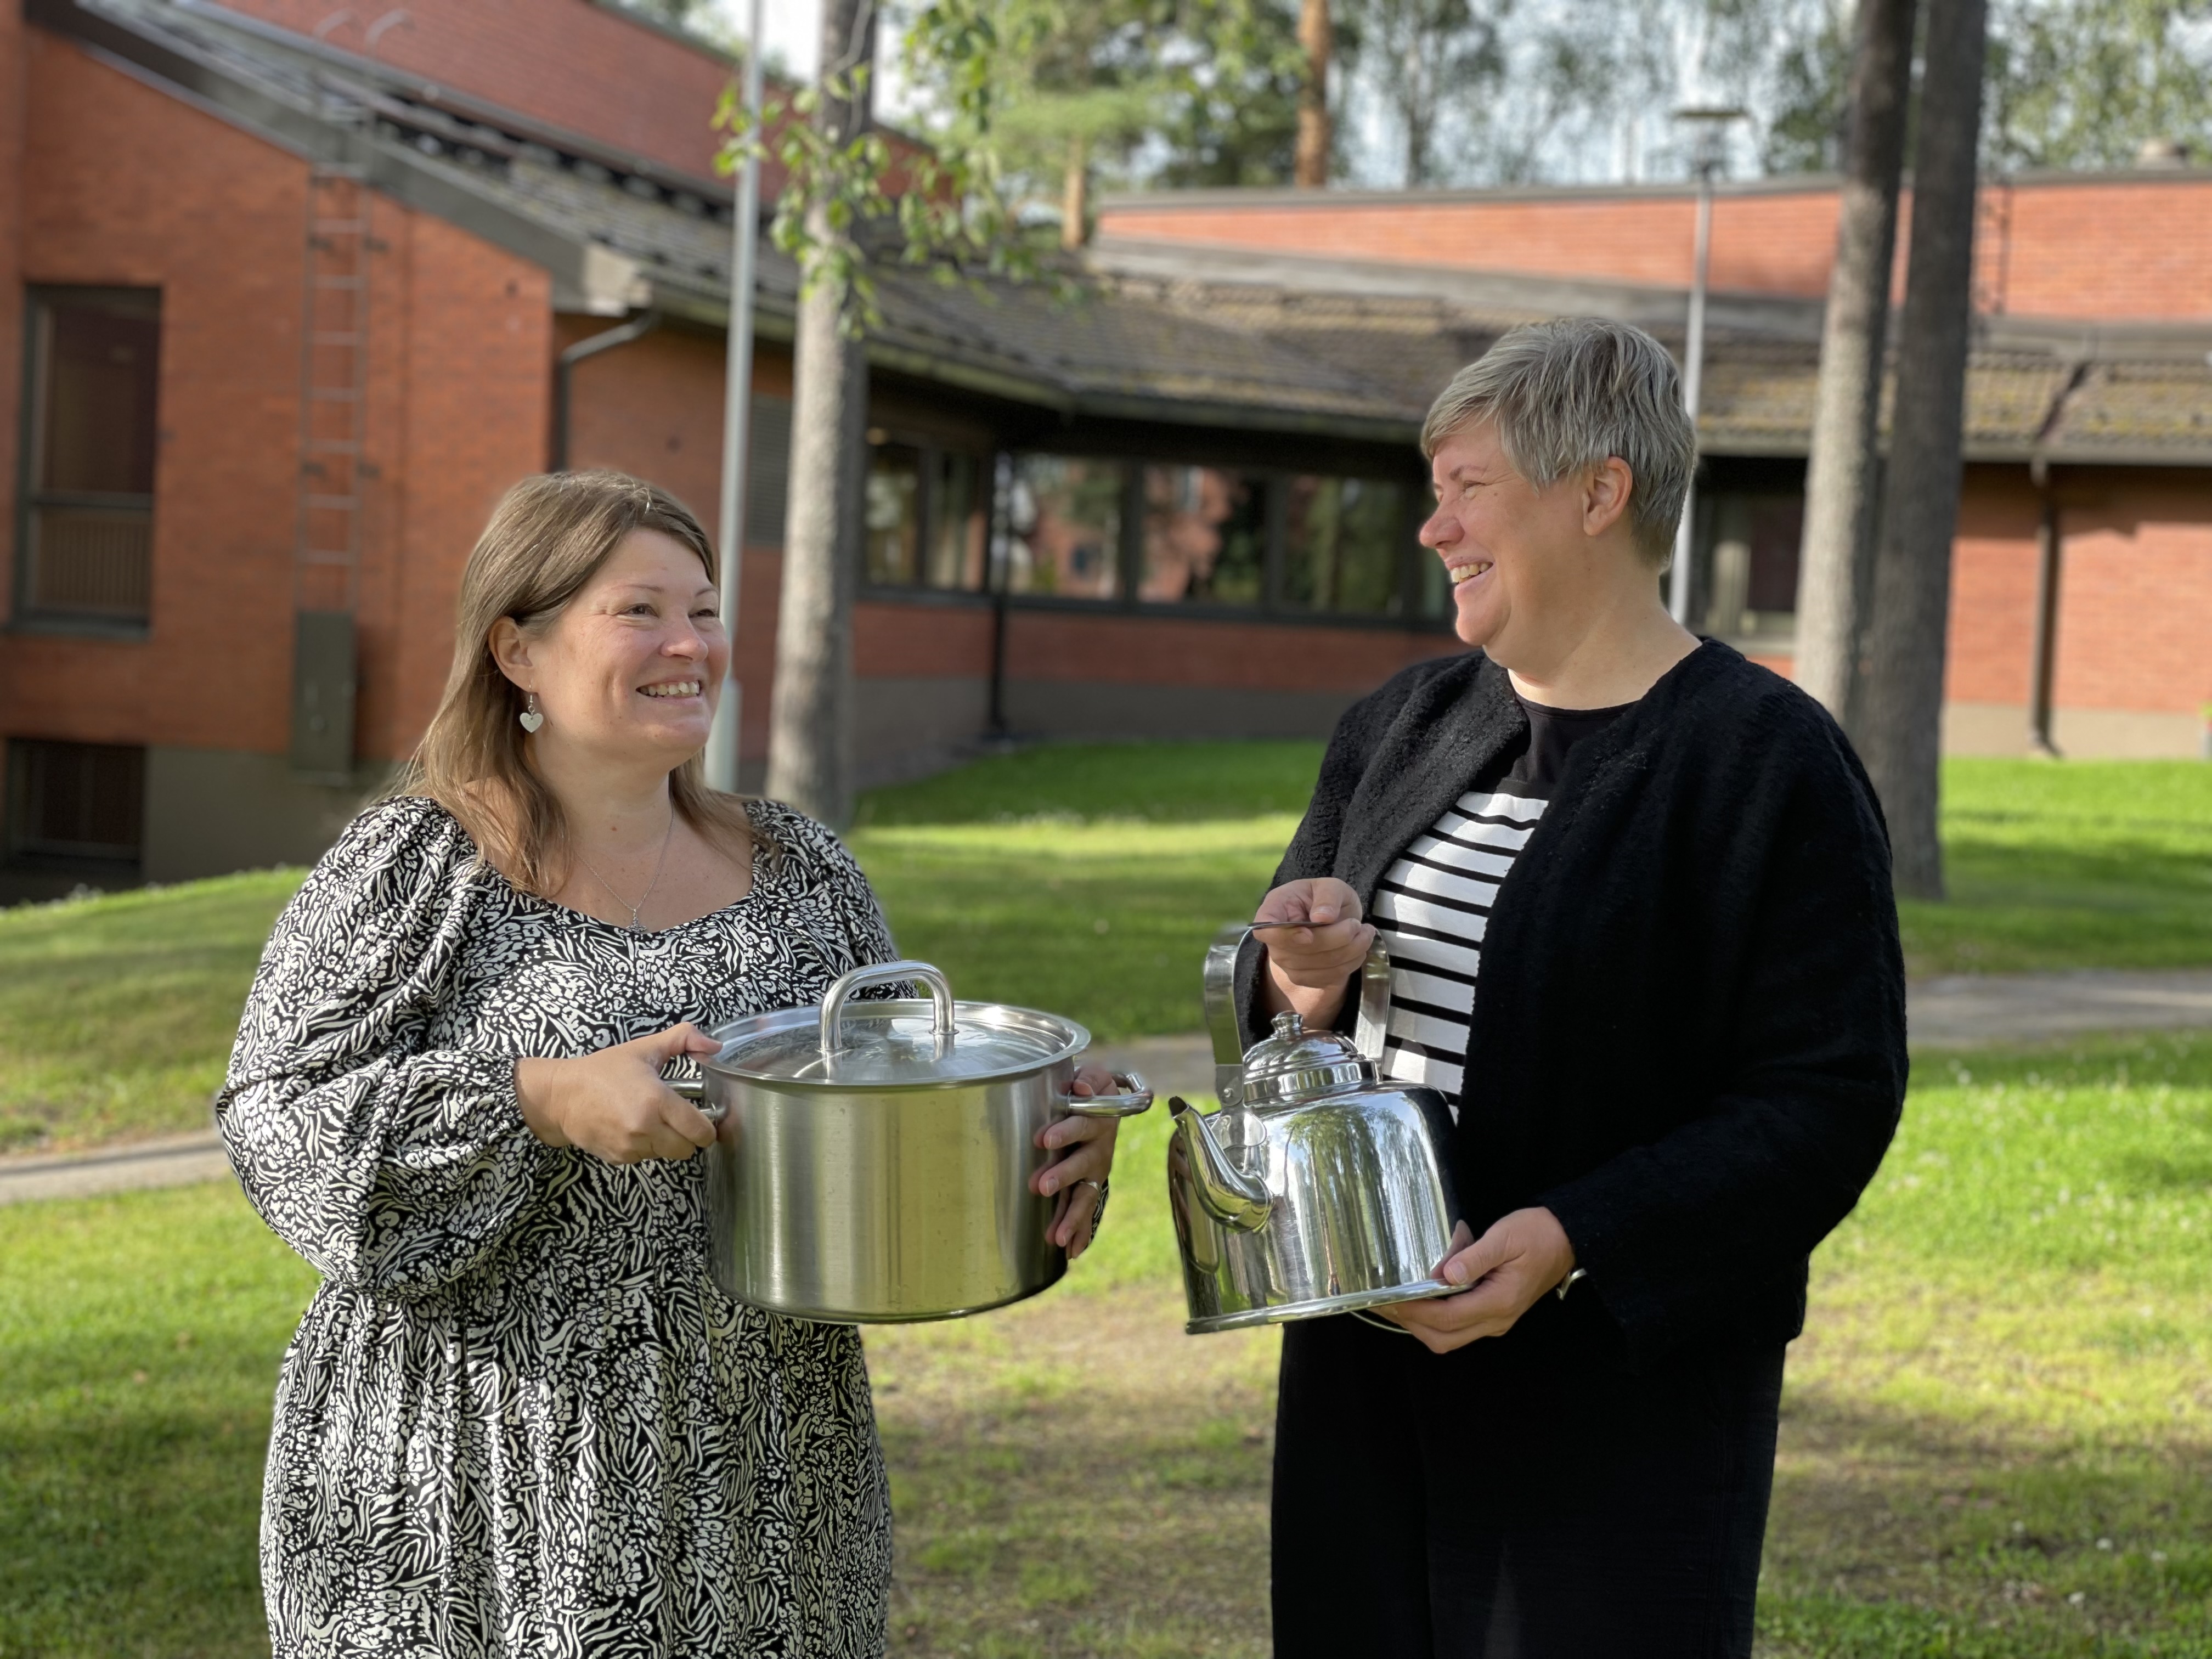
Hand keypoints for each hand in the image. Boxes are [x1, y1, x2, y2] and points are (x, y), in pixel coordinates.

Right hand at [514, 1023, 722, 1164]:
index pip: (700, 1131)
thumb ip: (683, 1039)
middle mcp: (645, 1128)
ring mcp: (630, 1146)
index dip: (707, 1127)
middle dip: (687, 1137)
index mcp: (657, 1101)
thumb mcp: (644, 1048)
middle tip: (678, 1120)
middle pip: (687, 1150)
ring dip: (665, 1143)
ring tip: (652, 1121)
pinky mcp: (618, 1158)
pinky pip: (644, 1159)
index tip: (702, 1118)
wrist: (561, 1095)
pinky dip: (644, 1148)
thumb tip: (714, 1046)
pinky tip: (633, 1129)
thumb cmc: (603, 1071)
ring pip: (666, 1156)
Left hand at [1032, 1062, 1120, 1259]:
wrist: (1107, 1105)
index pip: (1080, 1125)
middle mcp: (1099, 1150)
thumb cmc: (1092, 1091)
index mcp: (1097, 1121)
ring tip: (1057, 1238)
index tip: (1043, 1140)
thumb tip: (1081, 1091)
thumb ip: (1088, 1081)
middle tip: (1042, 1187)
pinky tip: (1071, 1253)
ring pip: (1085, 1196)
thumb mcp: (1093, 1077)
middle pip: (1082, 1165)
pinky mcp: (1090, 1187)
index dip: (1063, 1132)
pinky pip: (1087, 1212)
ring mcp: (1095, 1172)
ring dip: (1072, 1217)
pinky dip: (1081, 1233)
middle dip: (1062, 1177)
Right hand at [1256, 877, 1374, 1027]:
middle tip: (1357, 924)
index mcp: (1274, 910)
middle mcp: (1275, 941)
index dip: (1286, 936)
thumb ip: (1327, 896)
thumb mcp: (1329, 886)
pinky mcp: (1304, 979)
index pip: (1266, 930)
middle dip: (1339, 937)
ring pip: (1321, 965)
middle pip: (1303, 950)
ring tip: (1364, 932)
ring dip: (1352, 949)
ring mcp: (1287, 963)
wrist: (1328, 921)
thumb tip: (1323, 917)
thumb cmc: (1324, 899)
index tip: (1309, 933)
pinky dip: (1352, 962)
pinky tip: (1357, 947)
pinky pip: (1331, 976)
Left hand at [1378, 1208, 1577, 1354]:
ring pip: (1450, 1338)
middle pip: (1445, 1338)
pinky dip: (1435, 1320)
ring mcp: (1497, 1320)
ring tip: (1395, 1304)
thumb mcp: (1505, 1237)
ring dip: (1421, 1325)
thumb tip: (1445, 1274)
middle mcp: (1497, 1319)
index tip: (1389, 1300)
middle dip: (1412, 1324)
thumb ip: (1475, 1258)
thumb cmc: (1537, 1234)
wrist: (1566, 1240)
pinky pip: (1459, 1328)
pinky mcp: (1494, 1314)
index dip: (1415, 1312)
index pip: (1448, 1318)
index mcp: (1500, 1301)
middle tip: (1384, 1305)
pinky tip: (1420, 1301)